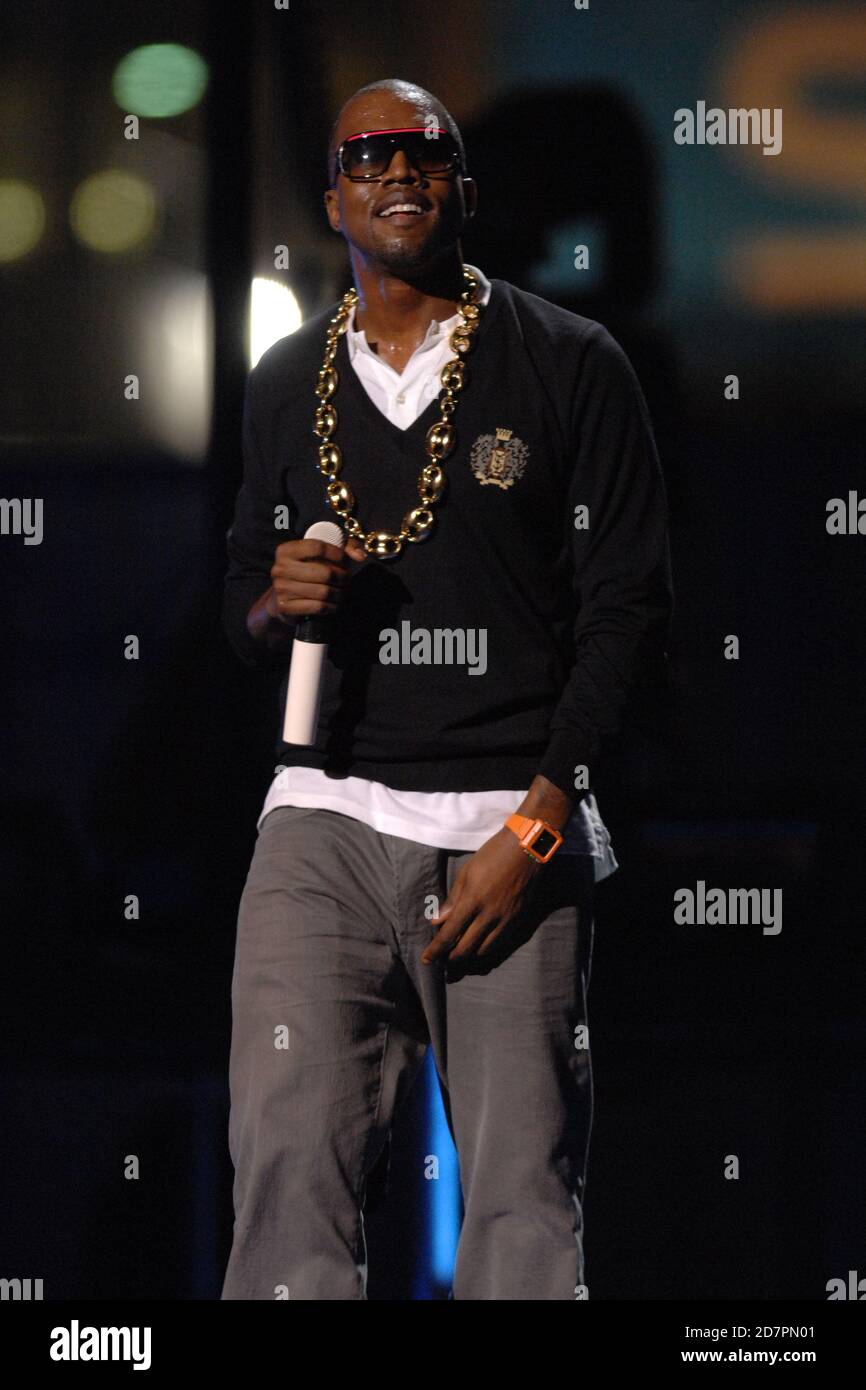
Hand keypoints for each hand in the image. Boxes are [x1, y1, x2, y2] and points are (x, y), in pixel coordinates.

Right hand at [267, 536, 366, 622]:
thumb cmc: (308, 571)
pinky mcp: (285, 607)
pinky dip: (330, 607)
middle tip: (346, 580)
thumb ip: (345, 548)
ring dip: (339, 594)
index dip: (336, 553)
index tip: (344, 560)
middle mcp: (279, 568)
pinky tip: (333, 604)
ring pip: (323, 592)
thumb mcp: (322, 555)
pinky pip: (317, 607)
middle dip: (342, 577)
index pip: (316, 547)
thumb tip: (360, 556)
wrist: (285, 598)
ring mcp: (281, 589)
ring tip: (342, 593)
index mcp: (286, 550)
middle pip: (324, 572)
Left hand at [421, 826, 540, 963]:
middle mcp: (489, 915)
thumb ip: (453, 900)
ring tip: (458, 956)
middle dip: (450, 959)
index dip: (436, 950)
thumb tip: (436, 921)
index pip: (449, 933)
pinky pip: (498, 943)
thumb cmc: (493, 855)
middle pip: (465, 948)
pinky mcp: (516, 920)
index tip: (426, 959)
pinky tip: (478, 948)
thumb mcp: (467, 872)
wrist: (527, 849)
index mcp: (472, 901)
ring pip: (483, 950)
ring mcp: (504, 920)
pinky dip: (485, 949)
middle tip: (441, 962)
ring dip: (468, 957)